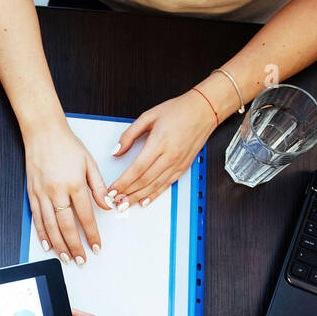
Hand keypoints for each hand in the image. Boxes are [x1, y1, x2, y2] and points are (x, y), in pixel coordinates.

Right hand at [24, 119, 111, 264]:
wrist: (43, 132)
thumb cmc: (67, 145)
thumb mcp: (89, 162)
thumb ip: (99, 187)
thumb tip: (108, 206)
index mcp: (74, 183)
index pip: (86, 216)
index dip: (91, 234)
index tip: (96, 246)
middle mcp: (57, 191)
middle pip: (66, 226)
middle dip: (75, 246)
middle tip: (81, 259)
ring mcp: (42, 193)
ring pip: (50, 226)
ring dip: (59, 245)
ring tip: (66, 258)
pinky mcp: (32, 193)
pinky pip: (36, 218)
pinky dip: (42, 233)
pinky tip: (47, 244)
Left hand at [108, 92, 214, 207]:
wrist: (204, 110)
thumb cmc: (179, 111)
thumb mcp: (148, 116)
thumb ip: (129, 135)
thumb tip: (116, 150)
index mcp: (159, 142)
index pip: (137, 169)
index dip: (123, 182)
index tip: (112, 189)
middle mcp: (170, 156)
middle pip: (144, 181)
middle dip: (127, 193)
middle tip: (115, 202)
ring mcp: (178, 163)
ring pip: (155, 186)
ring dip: (138, 197)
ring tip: (125, 205)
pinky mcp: (183, 167)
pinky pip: (166, 185)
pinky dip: (154, 195)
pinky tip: (144, 201)